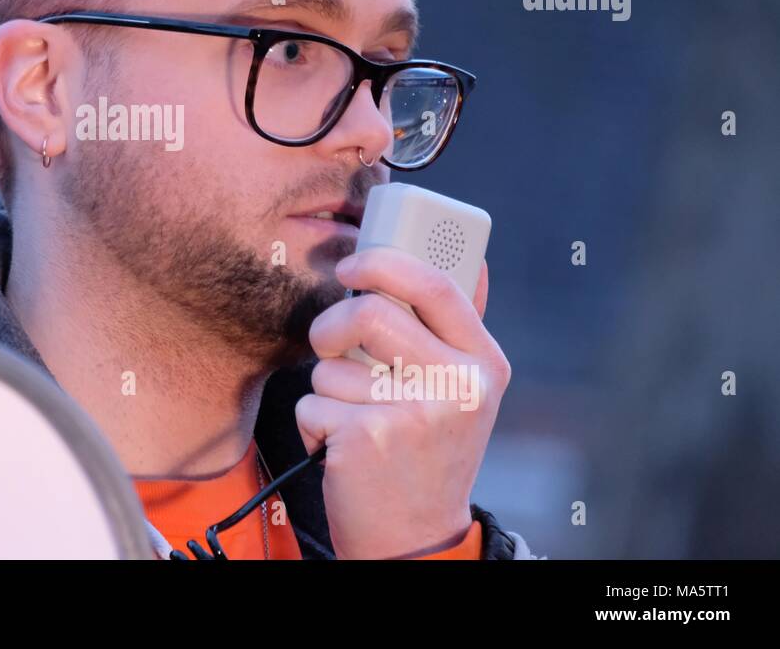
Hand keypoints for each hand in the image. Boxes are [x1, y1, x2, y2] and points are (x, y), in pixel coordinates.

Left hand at [294, 247, 509, 558]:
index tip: (349, 265)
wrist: (415, 538)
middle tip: (328, 345)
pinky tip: (342, 448)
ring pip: (331, 364)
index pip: (435, 285)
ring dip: (326, 389)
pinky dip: (314, 423)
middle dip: (331, 327)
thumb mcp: (462, 391)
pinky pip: (312, 401)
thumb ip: (456, 329)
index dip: (383, 263)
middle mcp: (458, 386)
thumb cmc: (428, 453)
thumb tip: (474, 257)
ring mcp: (414, 413)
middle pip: (368, 315)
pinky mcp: (368, 439)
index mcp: (484, 363)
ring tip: (354, 420)